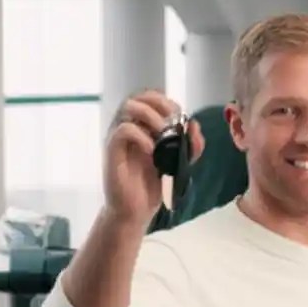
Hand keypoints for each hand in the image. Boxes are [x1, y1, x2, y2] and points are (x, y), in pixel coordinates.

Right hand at [102, 89, 203, 229]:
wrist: (136, 210)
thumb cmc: (153, 184)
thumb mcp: (179, 163)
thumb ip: (190, 145)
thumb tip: (194, 125)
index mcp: (143, 126)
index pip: (151, 98)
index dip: (167, 102)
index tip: (181, 117)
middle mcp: (129, 126)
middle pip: (139, 96)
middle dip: (160, 104)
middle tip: (173, 122)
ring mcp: (120, 137)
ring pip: (128, 107)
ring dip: (150, 116)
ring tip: (163, 134)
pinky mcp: (112, 150)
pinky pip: (123, 131)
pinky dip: (141, 136)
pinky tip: (152, 151)